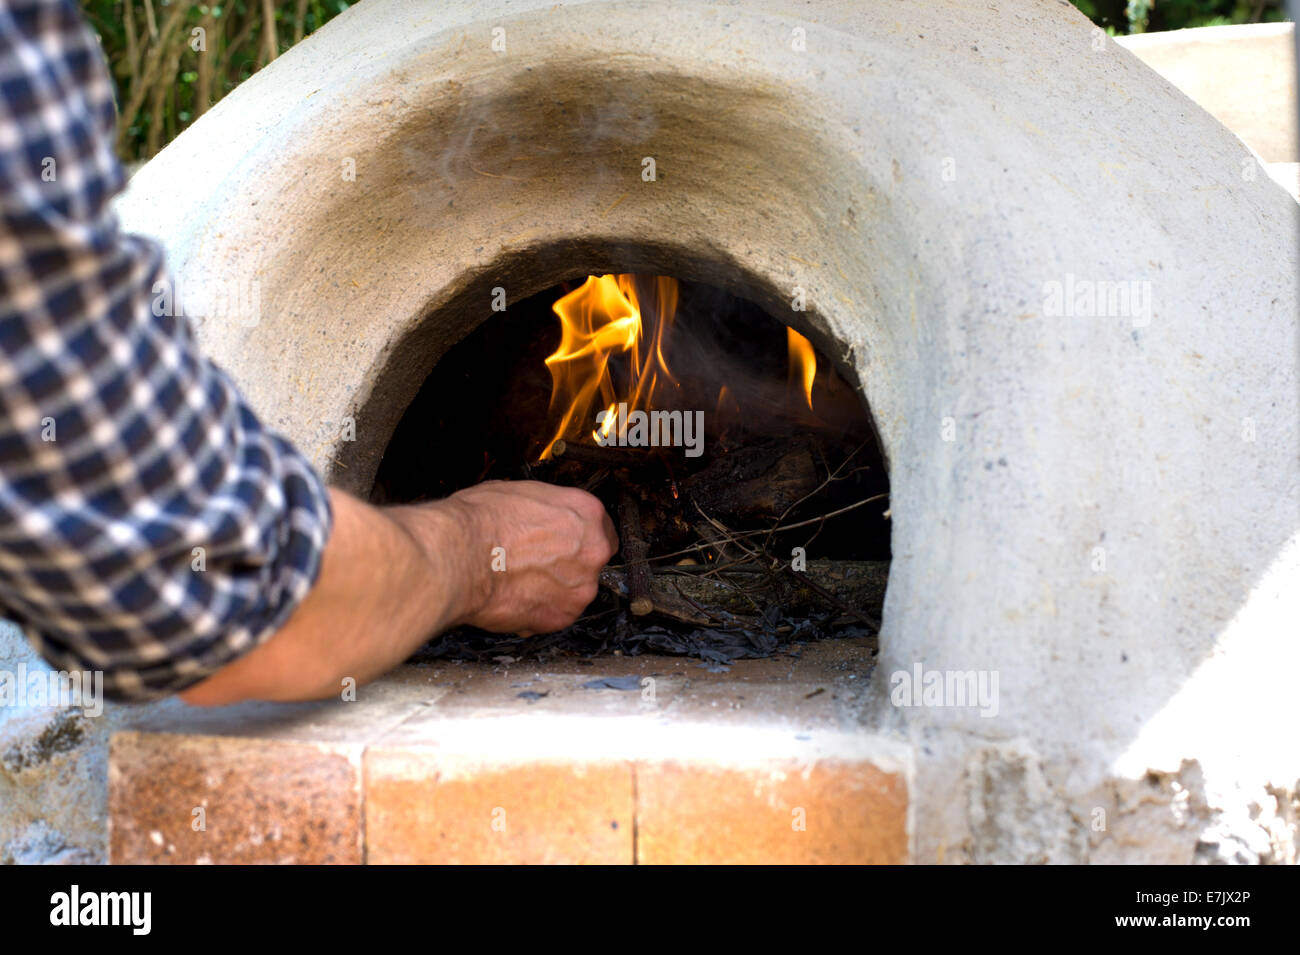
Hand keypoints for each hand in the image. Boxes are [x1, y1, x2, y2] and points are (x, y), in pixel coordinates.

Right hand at [427, 480, 618, 634]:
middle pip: (590, 562)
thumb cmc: (480, 521)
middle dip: (567, 564)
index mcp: (586, 512)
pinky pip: (554, 615)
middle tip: (535, 562)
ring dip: (552, 589)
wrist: (458, 557)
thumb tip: (540, 516)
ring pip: (573, 591)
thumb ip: (544, 510)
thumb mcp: (517, 492)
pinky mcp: (561, 617)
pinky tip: (512, 597)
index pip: (602, 528)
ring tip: (517, 581)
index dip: (580, 537)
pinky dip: (537, 611)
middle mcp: (593, 551)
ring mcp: (580, 588)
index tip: (566, 542)